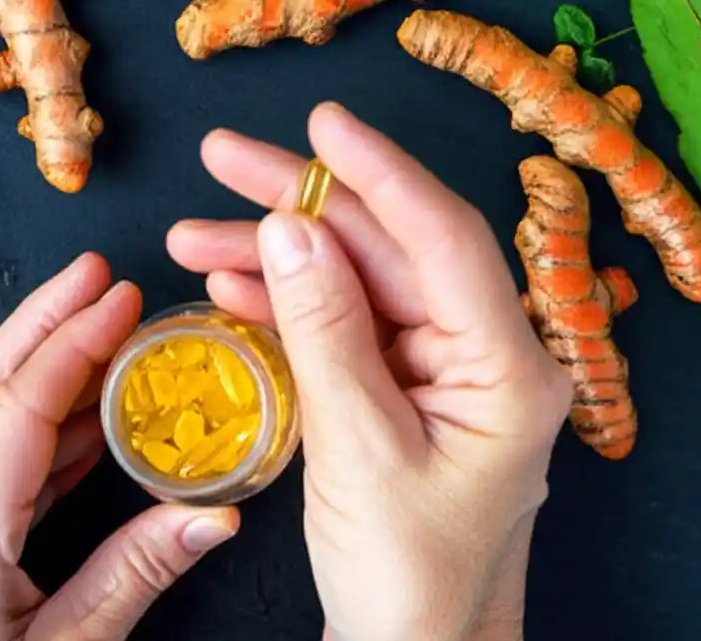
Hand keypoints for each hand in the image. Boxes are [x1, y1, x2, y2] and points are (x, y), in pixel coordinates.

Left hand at [0, 253, 239, 639]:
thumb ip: (133, 579)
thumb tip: (212, 519)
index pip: (17, 411)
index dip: (71, 344)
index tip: (118, 298)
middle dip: (39, 323)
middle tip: (94, 276)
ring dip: (36, 368)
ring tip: (100, 336)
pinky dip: (32, 429)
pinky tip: (79, 422)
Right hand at [167, 103, 571, 639]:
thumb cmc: (411, 579)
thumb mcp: (360, 451)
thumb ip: (325, 333)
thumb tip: (289, 231)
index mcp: (506, 368)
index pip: (443, 238)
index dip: (379, 171)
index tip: (321, 122)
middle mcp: (479, 356)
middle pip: (388, 249)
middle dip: (299, 204)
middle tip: (223, 160)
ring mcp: (437, 374)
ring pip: (353, 284)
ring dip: (275, 258)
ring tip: (194, 237)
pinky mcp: (398, 394)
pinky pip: (340, 329)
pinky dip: (284, 308)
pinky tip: (231, 288)